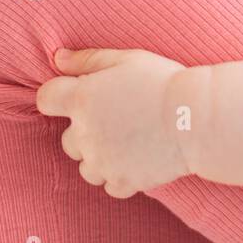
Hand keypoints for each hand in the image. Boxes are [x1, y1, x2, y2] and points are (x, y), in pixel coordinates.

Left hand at [36, 48, 190, 198]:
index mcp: (81, 99)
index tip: (77, 96)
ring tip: (128, 142)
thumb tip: (57, 58)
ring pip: (86, 167)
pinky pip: (109, 185)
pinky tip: (138, 159)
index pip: (45, 100)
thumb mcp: (126, 59)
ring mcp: (103, 161)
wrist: (196, 118)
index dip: (57, 97)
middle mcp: (86, 133)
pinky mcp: (123, 181)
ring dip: (99, 157)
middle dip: (85, 131)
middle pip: (68, 140)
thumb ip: (86, 59)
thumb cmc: (162, 82)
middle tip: (116, 120)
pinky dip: (119, 176)